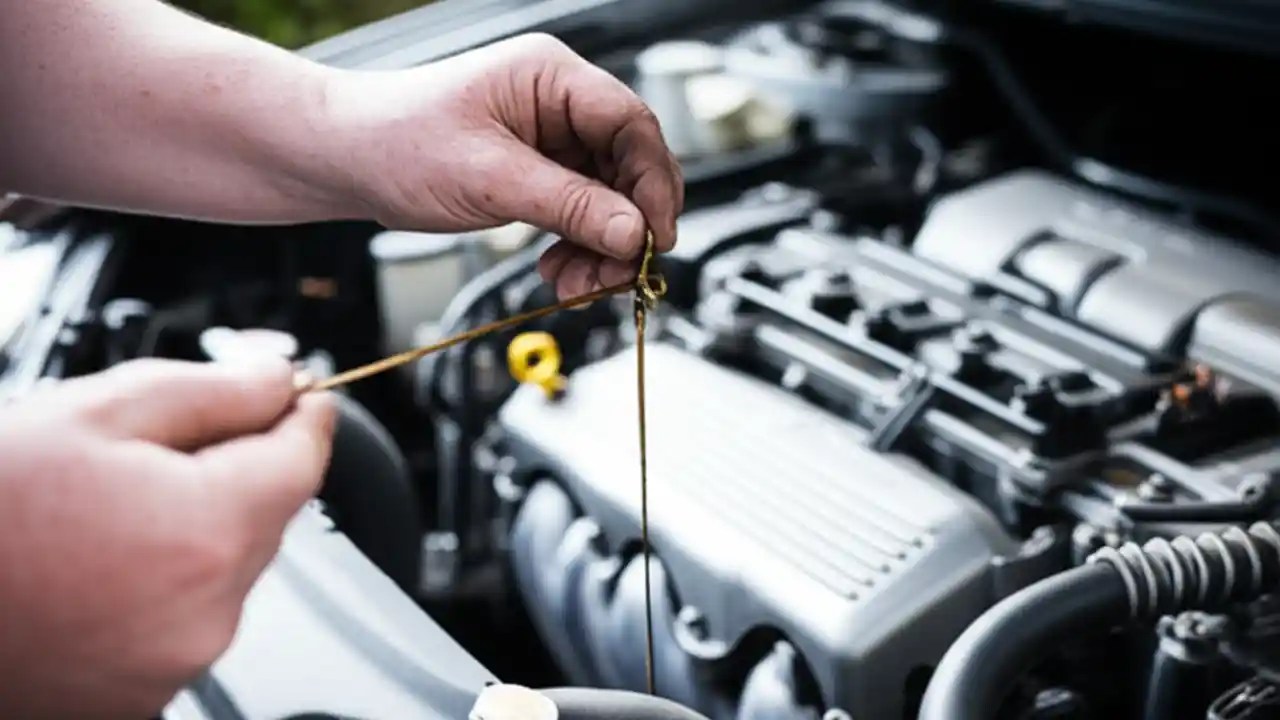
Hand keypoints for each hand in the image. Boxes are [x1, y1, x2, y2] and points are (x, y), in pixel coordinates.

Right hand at [0, 358, 334, 718]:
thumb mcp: (94, 414)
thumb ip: (214, 392)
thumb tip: (283, 381)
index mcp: (210, 530)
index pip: (307, 459)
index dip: (304, 416)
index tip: (301, 394)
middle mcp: (209, 611)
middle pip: (267, 514)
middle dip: (232, 469)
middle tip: (155, 447)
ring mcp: (176, 662)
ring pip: (224, 568)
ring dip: (191, 530)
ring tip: (99, 515)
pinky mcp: (142, 697)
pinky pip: (182, 620)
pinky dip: (158, 585)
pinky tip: (94, 566)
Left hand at [329, 33, 684, 298]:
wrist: (346, 158)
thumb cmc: (396, 142)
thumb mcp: (489, 178)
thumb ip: (568, 205)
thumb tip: (634, 232)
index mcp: (552, 76)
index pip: (631, 125)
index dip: (653, 184)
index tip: (656, 237)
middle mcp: (560, 102)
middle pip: (629, 165)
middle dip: (628, 225)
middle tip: (620, 272)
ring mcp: (552, 137)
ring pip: (610, 196)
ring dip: (604, 245)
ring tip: (580, 283)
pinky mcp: (540, 170)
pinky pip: (582, 211)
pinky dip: (580, 245)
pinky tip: (562, 270)